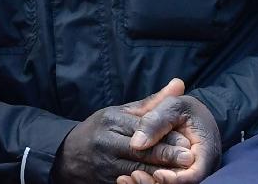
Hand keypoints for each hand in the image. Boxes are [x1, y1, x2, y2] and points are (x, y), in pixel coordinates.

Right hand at [56, 79, 204, 182]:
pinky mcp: (105, 181)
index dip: (165, 138)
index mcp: (111, 121)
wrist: (68, 155)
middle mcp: (106, 142)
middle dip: (166, 156)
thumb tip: (179, 84)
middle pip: (141, 151)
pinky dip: (145, 183)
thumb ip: (152, 103)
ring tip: (181, 175)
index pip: (142, 130)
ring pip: (137, 171)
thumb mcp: (121, 112)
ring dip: (160, 174)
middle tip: (189, 158)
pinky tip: (160, 183)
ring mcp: (104, 165)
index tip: (188, 142)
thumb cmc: (101, 130)